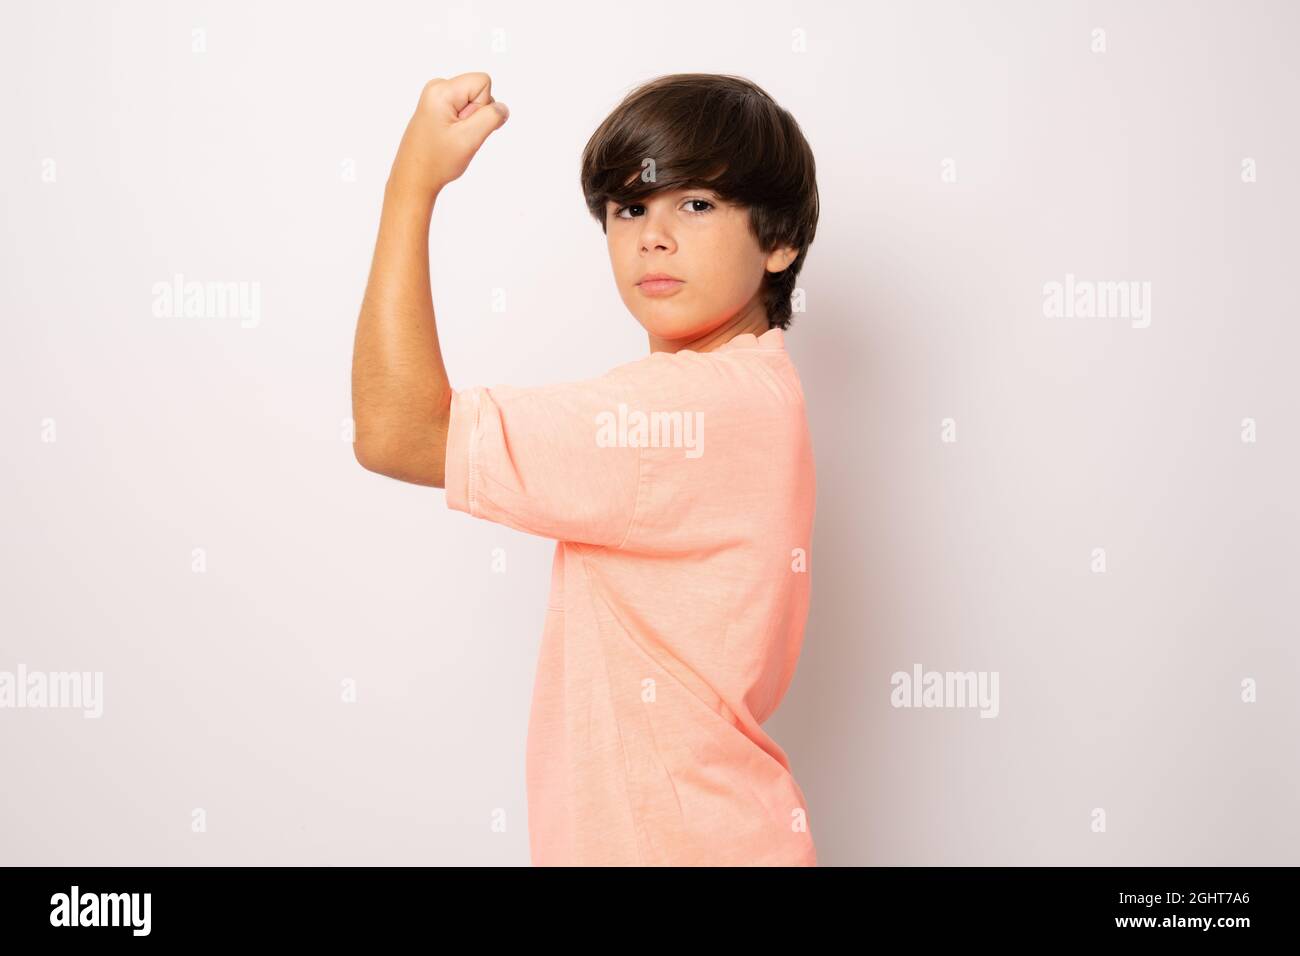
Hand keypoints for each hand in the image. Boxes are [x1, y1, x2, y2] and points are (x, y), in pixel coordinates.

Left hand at [389, 72, 508, 196]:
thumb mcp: (469, 139)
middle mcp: (437, 88)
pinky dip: (464, 126)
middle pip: (478, 91)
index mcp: (441, 90)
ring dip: (471, 123)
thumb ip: (491, 118)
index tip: (465, 126)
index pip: (483, 82)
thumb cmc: (437, 161)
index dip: (483, 107)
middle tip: (458, 135)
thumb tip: (502, 108)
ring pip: (473, 102)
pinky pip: (465, 110)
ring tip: (453, 138)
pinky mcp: (438, 108)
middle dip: (476, 116)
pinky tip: (451, 138)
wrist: (414, 178)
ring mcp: (436, 98)